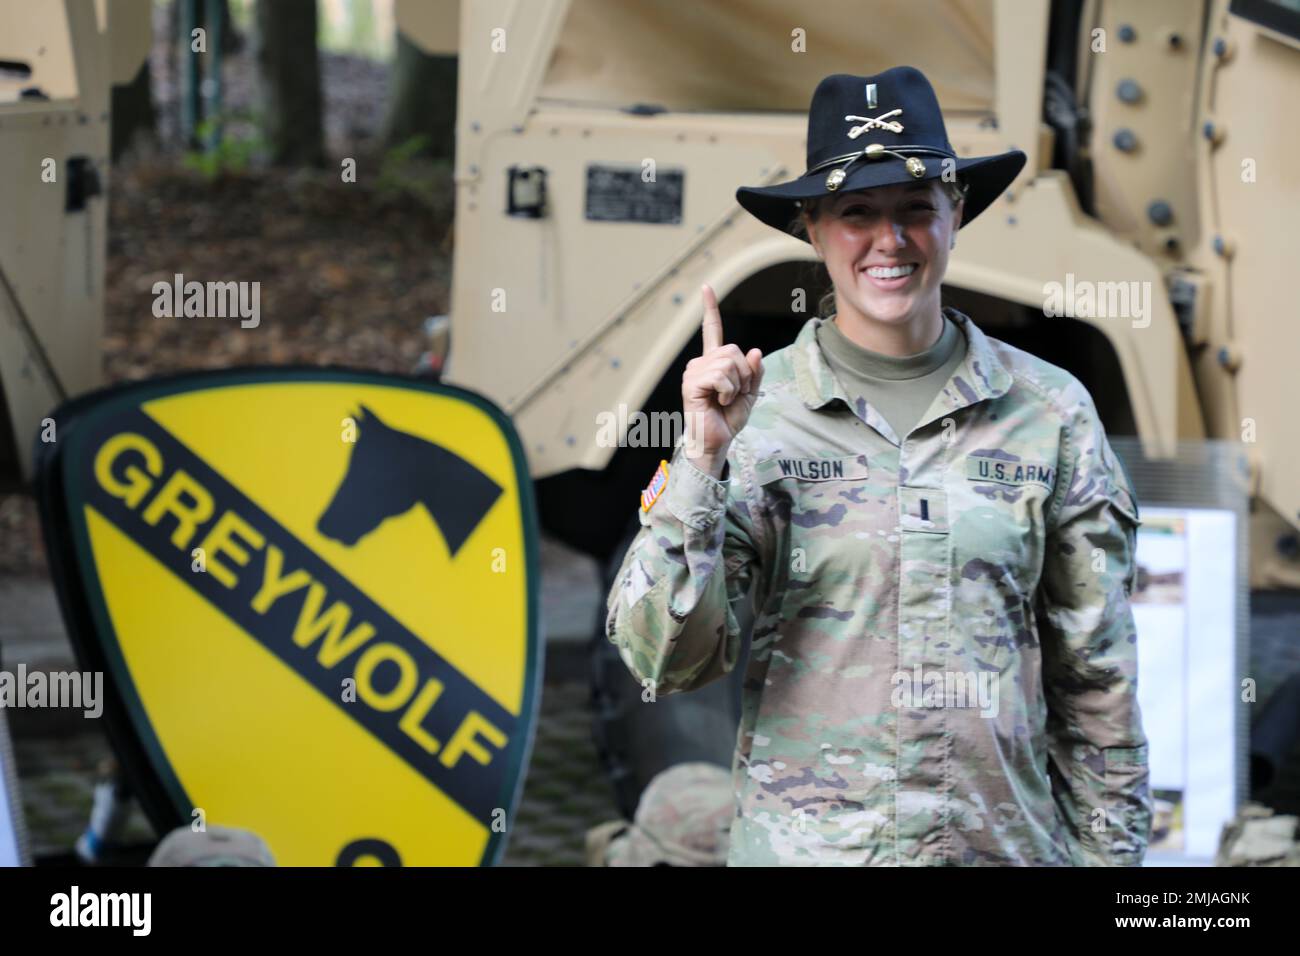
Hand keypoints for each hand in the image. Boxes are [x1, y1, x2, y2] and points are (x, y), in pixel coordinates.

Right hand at [681, 284, 763, 474]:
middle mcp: (700, 363)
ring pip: (729, 363)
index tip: (706, 288)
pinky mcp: (691, 384)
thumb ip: (754, 372)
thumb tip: (755, 351)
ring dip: (736, 385)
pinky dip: (728, 391)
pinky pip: (720, 376)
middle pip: (733, 350)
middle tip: (735, 394)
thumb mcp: (750, 393)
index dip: (710, 309)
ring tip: (725, 400)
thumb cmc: (728, 419)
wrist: (716, 442)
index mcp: (713, 363)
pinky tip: (718, 402)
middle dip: (744, 374)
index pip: (711, 331)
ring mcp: (694, 372)